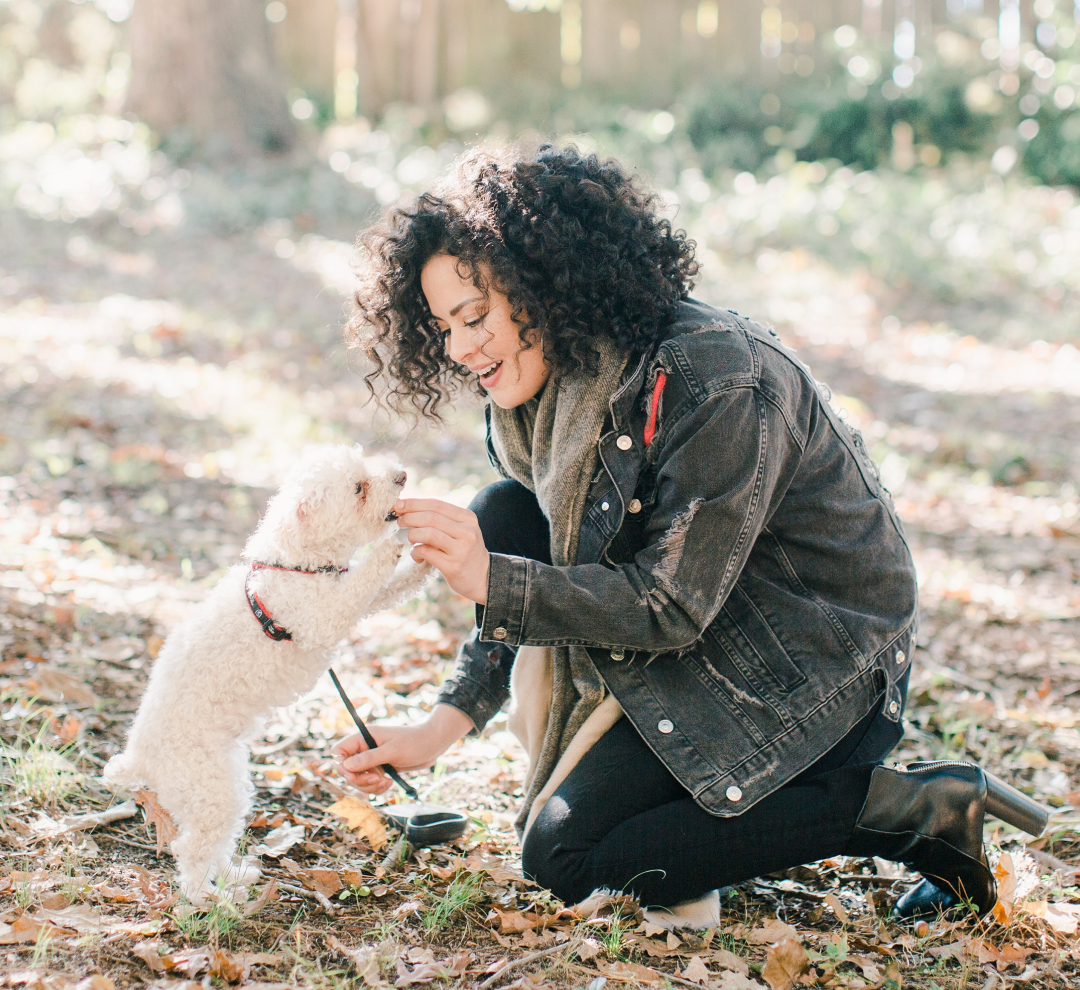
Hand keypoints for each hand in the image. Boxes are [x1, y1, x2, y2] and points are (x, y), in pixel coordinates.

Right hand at [331, 704, 473, 794]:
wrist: (433, 745)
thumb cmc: (415, 742)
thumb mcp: (393, 750)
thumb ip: (369, 758)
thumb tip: (346, 766)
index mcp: (364, 737)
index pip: (339, 751)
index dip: (341, 766)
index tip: (354, 775)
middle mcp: (365, 748)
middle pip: (346, 770)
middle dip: (359, 780)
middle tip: (377, 780)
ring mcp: (372, 760)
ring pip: (357, 780)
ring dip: (369, 786)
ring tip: (386, 782)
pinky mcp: (379, 770)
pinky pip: (369, 784)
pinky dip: (377, 788)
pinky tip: (389, 784)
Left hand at [393, 498, 489, 603]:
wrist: (483, 577)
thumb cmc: (463, 550)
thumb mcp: (460, 530)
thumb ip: (439, 518)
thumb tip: (406, 507)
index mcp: (467, 518)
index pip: (436, 504)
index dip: (414, 503)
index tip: (398, 505)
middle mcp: (467, 531)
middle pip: (430, 518)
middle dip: (409, 517)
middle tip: (400, 521)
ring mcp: (461, 549)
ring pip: (428, 534)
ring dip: (413, 535)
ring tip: (410, 539)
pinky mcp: (453, 566)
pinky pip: (427, 553)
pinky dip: (416, 552)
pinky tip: (417, 556)